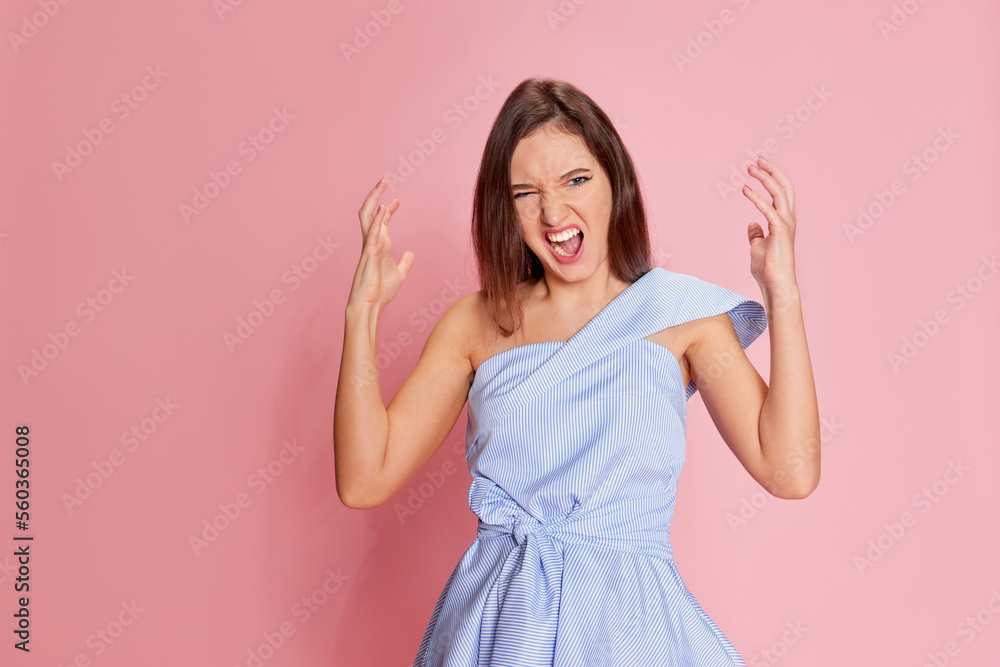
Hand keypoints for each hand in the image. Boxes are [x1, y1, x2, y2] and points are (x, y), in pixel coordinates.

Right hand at [348, 178, 414, 310]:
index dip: (388, 209)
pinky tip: (384, 208)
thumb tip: (410, 254)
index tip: (396, 200)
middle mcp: (372, 242)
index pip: (382, 222)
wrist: (370, 305)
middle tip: (384, 181)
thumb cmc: (380, 291)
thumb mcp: (399, 274)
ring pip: (368, 217)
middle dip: (376, 196)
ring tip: (381, 185)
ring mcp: (369, 246)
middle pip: (371, 213)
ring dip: (374, 199)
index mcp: (379, 246)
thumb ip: (404, 263)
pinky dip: (378, 219)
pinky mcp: (369, 253)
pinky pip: (372, 232)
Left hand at [742, 157, 797, 288]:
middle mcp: (788, 219)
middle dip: (771, 171)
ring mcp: (786, 224)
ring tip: (750, 168)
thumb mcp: (758, 247)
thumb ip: (756, 235)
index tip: (758, 167)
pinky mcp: (780, 231)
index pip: (781, 193)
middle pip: (784, 187)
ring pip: (779, 193)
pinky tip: (745, 189)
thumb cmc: (768, 269)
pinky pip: (768, 209)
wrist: (776, 284)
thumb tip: (751, 224)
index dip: (772, 178)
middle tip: (757, 160)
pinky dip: (757, 198)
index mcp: (784, 221)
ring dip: (765, 178)